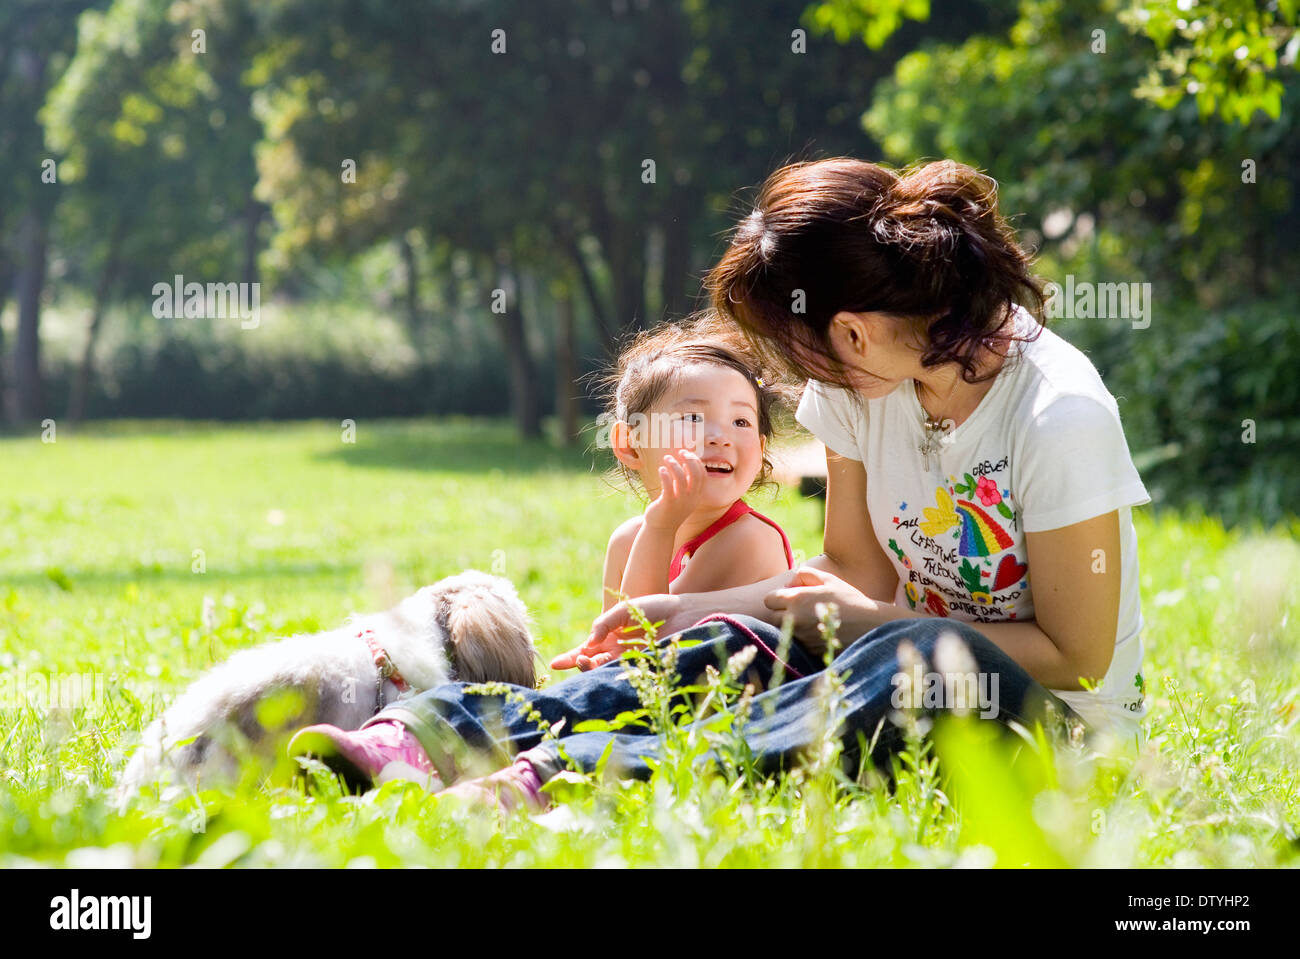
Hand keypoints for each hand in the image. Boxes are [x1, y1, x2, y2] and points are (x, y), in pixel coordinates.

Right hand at [549, 593, 684, 670]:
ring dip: (592, 668)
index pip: (585, 650)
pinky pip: (621, 675)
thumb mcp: (623, 610)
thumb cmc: (654, 607)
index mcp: (609, 637)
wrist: (682, 613)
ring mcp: (628, 660)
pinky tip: (604, 668)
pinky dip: (610, 674)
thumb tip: (590, 642)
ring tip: (587, 661)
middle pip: (591, 663)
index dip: (569, 658)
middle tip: (578, 660)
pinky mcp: (641, 668)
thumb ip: (604, 623)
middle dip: (580, 663)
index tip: (555, 664)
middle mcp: (616, 651)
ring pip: (603, 670)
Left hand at [643, 450, 707, 531]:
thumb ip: (685, 483)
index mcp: (696, 496)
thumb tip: (684, 464)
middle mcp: (691, 499)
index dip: (696, 462)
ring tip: (667, 458)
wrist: (660, 529)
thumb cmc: (669, 510)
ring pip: (681, 478)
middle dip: (689, 460)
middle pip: (695, 475)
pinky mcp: (668, 504)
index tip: (687, 454)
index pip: (703, 475)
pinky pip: (668, 486)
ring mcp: (680, 502)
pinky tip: (661, 469)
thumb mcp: (682, 496)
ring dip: (674, 464)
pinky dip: (665, 475)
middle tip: (680, 452)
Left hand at [763, 567, 882, 656]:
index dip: (778, 598)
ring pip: (784, 632)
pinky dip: (803, 639)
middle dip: (782, 613)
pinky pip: (797, 644)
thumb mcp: (828, 579)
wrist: (870, 626)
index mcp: (796, 599)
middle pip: (773, 617)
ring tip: (811, 622)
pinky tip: (819, 633)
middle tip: (801, 610)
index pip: (768, 599)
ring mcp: (801, 637)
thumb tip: (788, 585)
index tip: (791, 598)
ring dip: (792, 627)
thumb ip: (804, 574)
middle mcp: (794, 619)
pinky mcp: (808, 651)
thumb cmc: (849, 599)